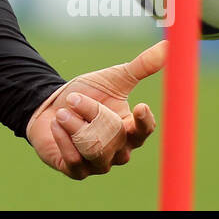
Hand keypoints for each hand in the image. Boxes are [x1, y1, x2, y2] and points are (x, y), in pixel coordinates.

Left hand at [26, 40, 166, 179]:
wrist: (49, 107)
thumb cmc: (86, 93)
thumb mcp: (112, 78)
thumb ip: (141, 67)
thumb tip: (169, 46)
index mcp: (131, 130)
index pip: (144, 131)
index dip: (144, 122)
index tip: (141, 105)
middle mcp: (119, 152)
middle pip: (115, 136)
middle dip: (91, 112)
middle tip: (74, 99)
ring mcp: (99, 164)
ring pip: (94, 149)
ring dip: (74, 125)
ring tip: (62, 112)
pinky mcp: (77, 171)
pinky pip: (74, 160)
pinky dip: (62, 138)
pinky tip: (56, 124)